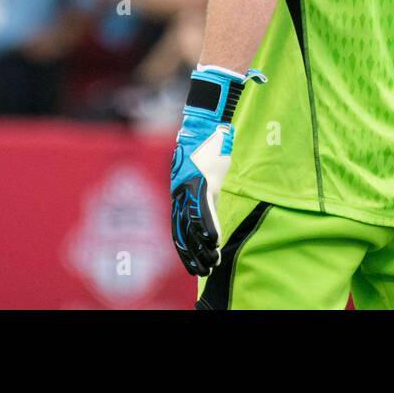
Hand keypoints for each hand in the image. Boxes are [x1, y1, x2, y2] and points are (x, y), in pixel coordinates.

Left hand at [169, 65, 265, 275]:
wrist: (206, 122)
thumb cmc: (207, 142)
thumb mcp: (204, 169)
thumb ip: (204, 186)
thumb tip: (211, 200)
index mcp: (180, 189)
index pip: (178, 224)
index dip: (184, 245)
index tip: (190, 261)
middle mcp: (181, 191)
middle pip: (182, 230)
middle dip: (190, 253)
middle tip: (198, 270)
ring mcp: (191, 187)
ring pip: (193, 226)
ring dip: (202, 247)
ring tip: (210, 263)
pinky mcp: (203, 181)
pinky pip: (205, 211)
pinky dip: (210, 229)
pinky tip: (215, 242)